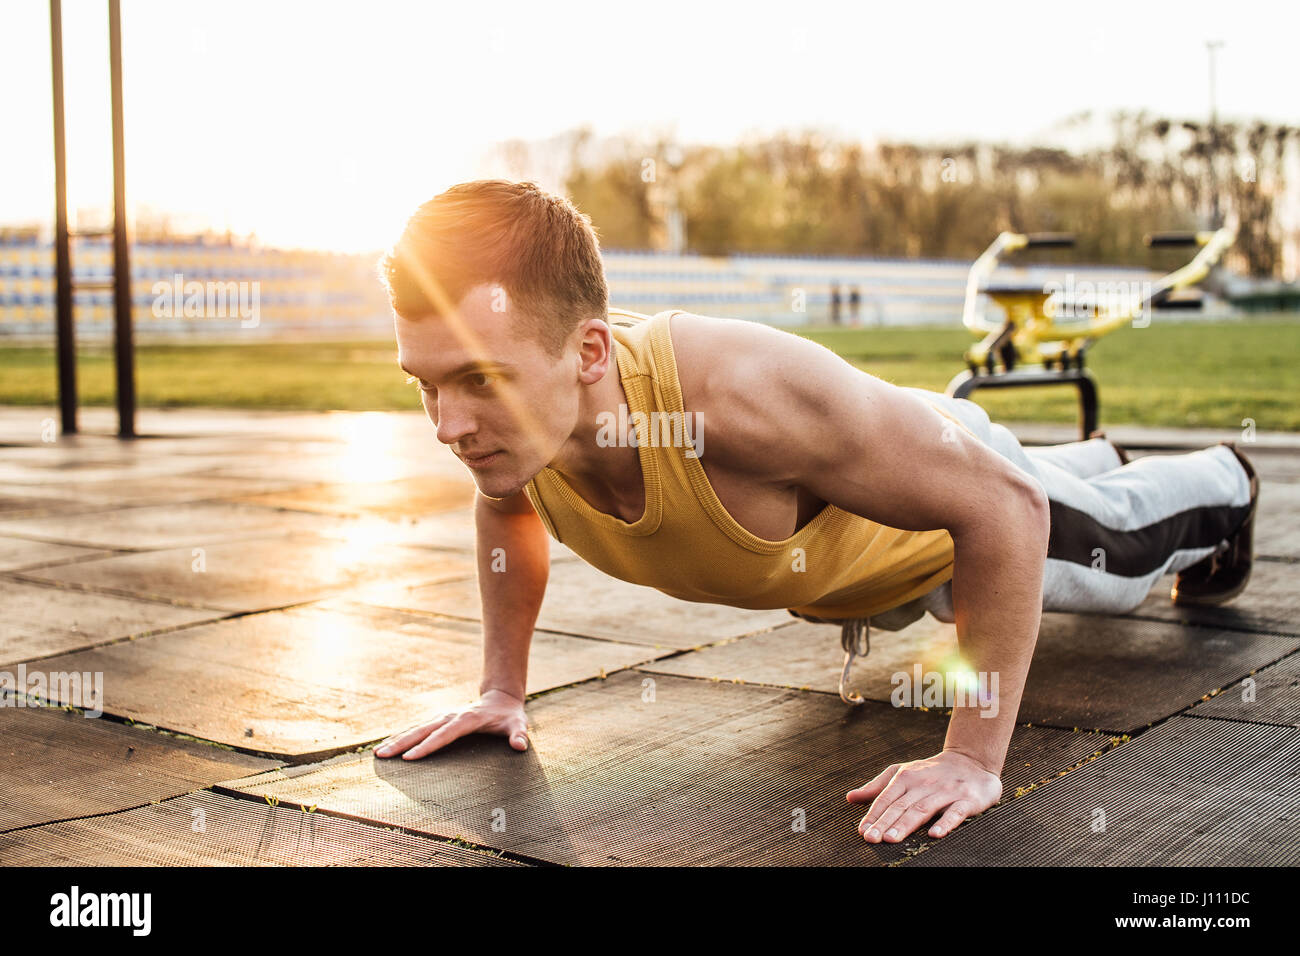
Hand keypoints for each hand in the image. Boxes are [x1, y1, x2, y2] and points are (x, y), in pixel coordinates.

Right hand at [374, 689, 528, 759]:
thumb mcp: (519, 724)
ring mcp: (443, 717)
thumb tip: (520, 745)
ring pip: (416, 728)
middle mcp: (451, 716)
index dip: (428, 745)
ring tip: (378, 753)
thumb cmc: (510, 716)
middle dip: (402, 743)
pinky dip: (402, 737)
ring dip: (397, 740)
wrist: (500, 698)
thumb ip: (520, 734)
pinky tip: (388, 746)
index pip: (445, 734)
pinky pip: (417, 729)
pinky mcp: (438, 721)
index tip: (410, 757)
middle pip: (423, 730)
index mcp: (468, 719)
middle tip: (382, 755)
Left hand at [847, 750, 1001, 842]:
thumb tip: (850, 797)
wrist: (971, 761)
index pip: (886, 798)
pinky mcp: (966, 800)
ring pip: (923, 809)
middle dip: (885, 823)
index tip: (863, 831)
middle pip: (901, 806)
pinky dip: (945, 823)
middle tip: (871, 838)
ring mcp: (945, 792)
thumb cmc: (931, 772)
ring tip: (891, 838)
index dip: (874, 815)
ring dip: (906, 824)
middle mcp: (924, 784)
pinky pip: (955, 813)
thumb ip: (877, 787)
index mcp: (906, 777)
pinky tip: (934, 834)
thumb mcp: (902, 773)